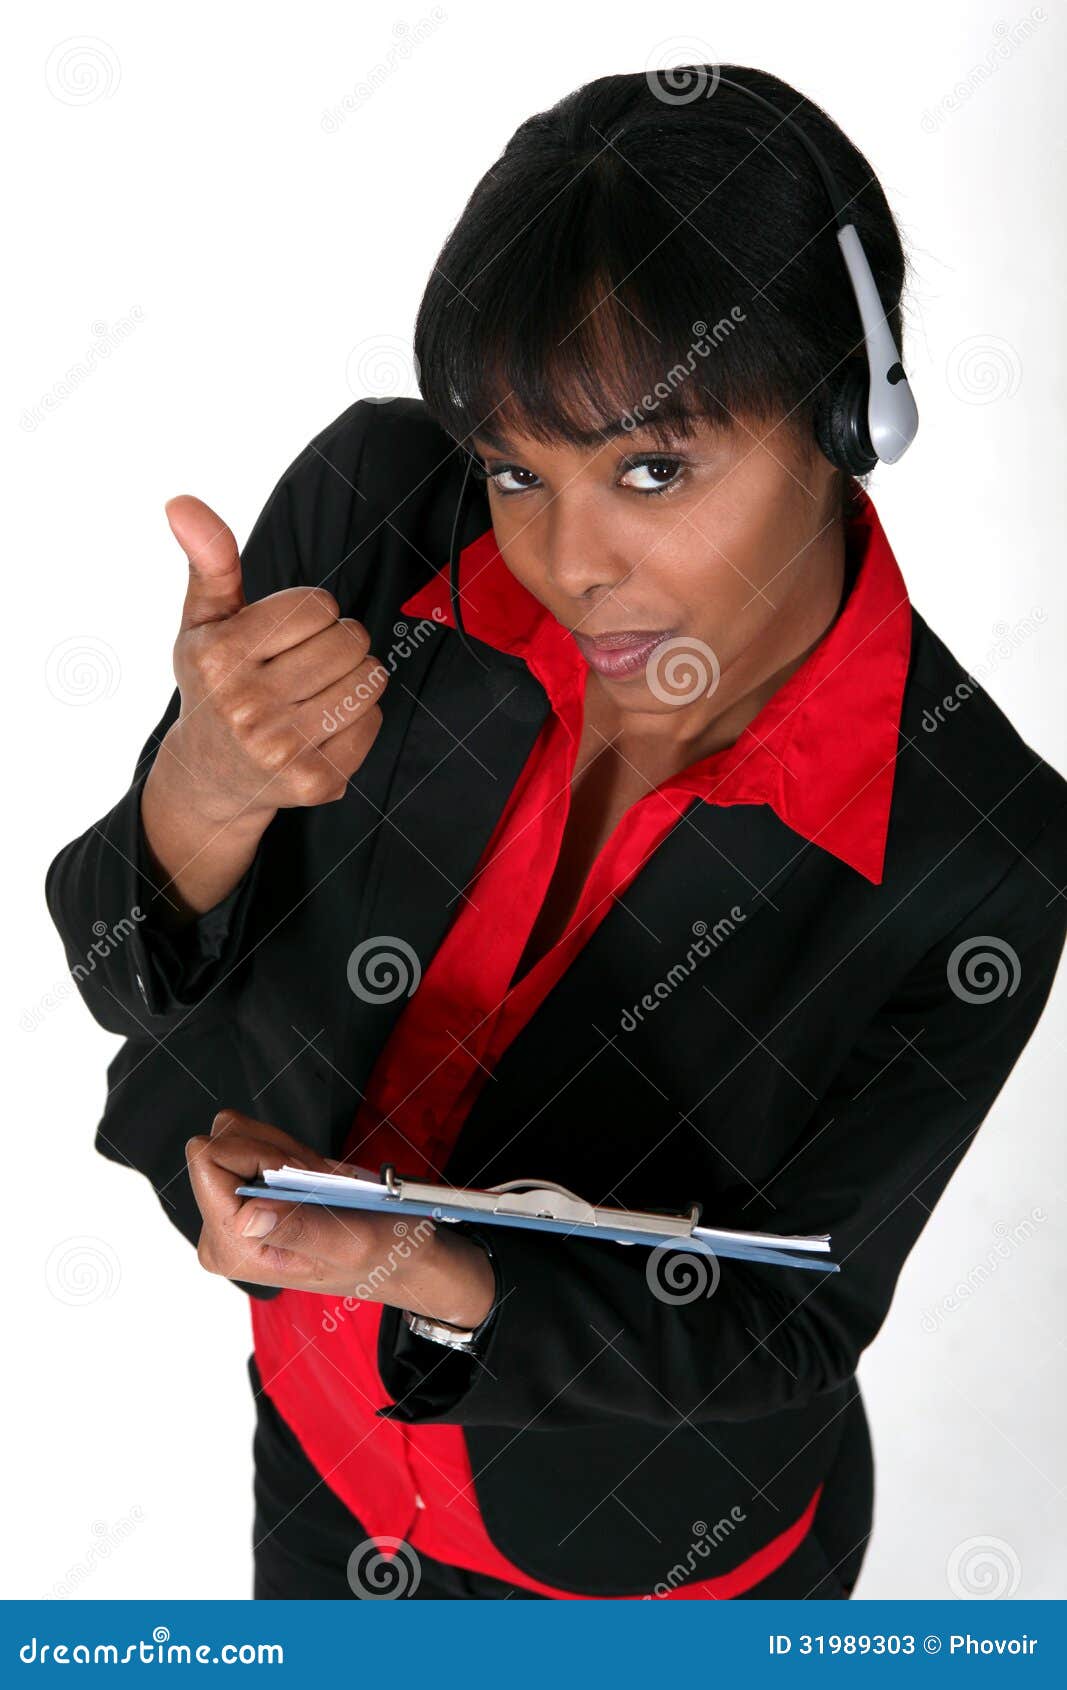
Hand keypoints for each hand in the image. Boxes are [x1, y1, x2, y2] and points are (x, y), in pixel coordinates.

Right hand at [160, 494, 387, 827]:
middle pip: (350, 640)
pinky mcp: (317, 782)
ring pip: (370, 679)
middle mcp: (246, 708)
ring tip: (314, 693)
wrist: (210, 774)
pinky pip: (374, 720)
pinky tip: (320, 727)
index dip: (309, 613)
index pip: (318, 605)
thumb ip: (208, 561)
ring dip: (352, 678)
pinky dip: (357, 718)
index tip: (283, 635)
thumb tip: (179, 501)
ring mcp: (283, 750)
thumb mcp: (203, 621)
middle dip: (335, 643)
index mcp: (219, 658)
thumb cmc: (214, 682)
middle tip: (303, 665)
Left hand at [185, 1110, 496, 1324]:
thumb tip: (247, 1214)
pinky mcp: (241, 1196)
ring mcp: (228, 1213)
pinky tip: (310, 1176)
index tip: (302, 1174)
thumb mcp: (351, 1244)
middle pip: (218, 1144)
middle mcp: (220, 1233)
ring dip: (281, 1148)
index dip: (260, 1153)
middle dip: (272, 1148)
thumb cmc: (378, 1254)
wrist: (395, 1256)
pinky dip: (284, 1148)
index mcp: (234, 1248)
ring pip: (232, 1136)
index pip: (209, 1162)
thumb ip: (299, 1228)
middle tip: (314, 1178)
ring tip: (315, 1179)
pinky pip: (247, 1140)